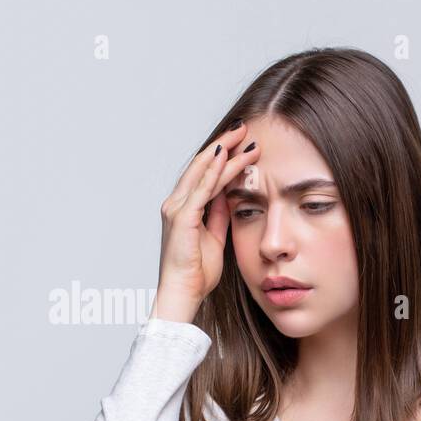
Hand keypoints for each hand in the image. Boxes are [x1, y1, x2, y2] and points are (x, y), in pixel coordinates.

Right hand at [152, 121, 259, 322]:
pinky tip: (226, 156)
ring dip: (223, 152)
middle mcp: (176, 204)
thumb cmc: (196, 272)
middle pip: (202, 166)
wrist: (183, 293)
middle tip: (244, 128)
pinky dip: (213, 172)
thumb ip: (218, 215)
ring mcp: (177, 210)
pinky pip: (200, 189)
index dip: (223, 156)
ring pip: (202, 172)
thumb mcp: (214, 237)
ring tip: (242, 136)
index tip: (242, 142)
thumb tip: (228, 197)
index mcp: (183, 209)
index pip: (204, 174)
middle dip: (223, 145)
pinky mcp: (182, 218)